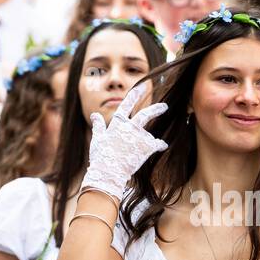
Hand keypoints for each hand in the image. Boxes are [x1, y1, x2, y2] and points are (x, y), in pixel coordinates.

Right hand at [79, 81, 167, 201]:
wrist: (108, 173)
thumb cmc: (100, 157)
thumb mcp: (97, 139)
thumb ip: (98, 125)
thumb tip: (94, 114)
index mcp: (117, 124)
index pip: (126, 105)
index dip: (134, 95)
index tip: (141, 86)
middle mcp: (129, 127)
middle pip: (145, 115)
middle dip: (156, 109)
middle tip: (164, 106)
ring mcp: (139, 137)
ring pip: (148, 135)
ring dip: (146, 142)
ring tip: (136, 155)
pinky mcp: (147, 147)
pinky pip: (158, 144)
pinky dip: (161, 144)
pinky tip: (163, 146)